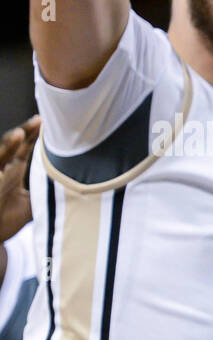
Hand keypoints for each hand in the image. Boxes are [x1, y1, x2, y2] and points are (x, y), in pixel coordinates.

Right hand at [0, 115, 38, 243]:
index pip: (24, 149)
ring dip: (8, 145)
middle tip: (39, 120)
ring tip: (20, 134)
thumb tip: (77, 188)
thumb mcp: (34, 205)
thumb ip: (49, 193)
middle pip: (13, 147)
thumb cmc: (7, 219)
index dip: (34, 136)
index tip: (46, 122)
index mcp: (13, 171)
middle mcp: (2, 171)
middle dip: (24, 134)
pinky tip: (5, 163)